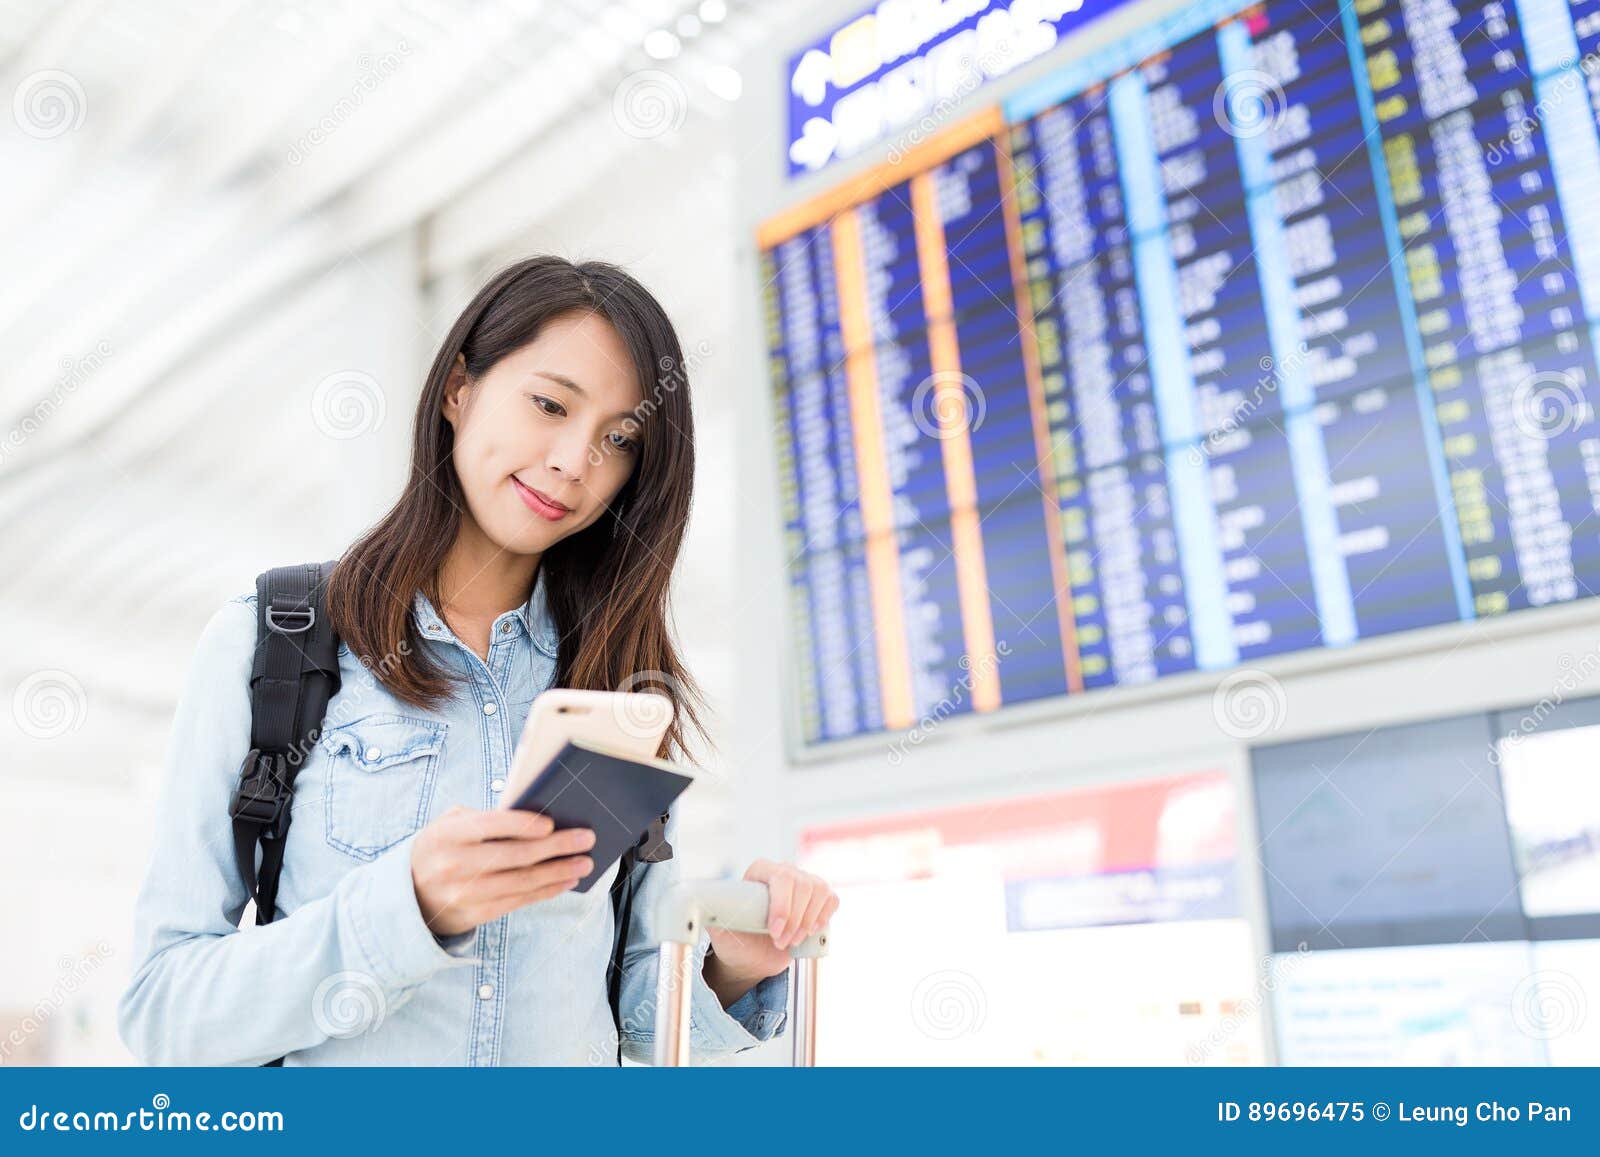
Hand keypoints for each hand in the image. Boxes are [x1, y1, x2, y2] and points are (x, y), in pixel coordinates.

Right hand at [411, 805, 594, 936]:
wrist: (407, 897)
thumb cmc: (439, 849)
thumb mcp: (447, 826)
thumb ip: (481, 819)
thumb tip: (531, 817)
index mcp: (447, 835)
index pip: (490, 825)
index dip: (523, 825)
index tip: (551, 824)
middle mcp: (454, 865)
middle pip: (514, 855)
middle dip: (556, 847)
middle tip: (586, 839)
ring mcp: (465, 894)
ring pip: (521, 882)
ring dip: (559, 872)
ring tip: (584, 862)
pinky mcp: (474, 915)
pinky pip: (518, 901)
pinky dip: (546, 891)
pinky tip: (566, 881)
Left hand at [703, 859, 837, 1003]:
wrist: (753, 957)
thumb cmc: (735, 941)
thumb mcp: (720, 931)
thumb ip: (710, 917)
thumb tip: (699, 907)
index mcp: (759, 871)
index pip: (780, 876)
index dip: (782, 905)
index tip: (774, 933)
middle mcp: (784, 872)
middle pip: (803, 884)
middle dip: (795, 920)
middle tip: (781, 942)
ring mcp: (804, 884)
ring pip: (819, 891)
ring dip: (808, 922)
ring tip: (792, 941)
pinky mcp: (818, 899)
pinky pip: (831, 900)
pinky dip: (824, 917)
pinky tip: (809, 932)